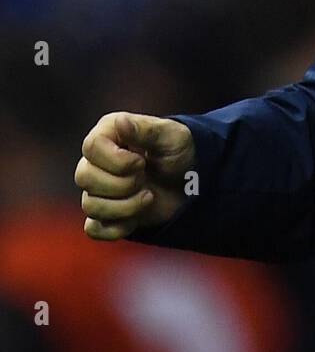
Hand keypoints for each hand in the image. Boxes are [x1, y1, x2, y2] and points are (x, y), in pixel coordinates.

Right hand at [76, 113, 194, 240]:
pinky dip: (117, 228)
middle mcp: (96, 161)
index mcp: (108, 134)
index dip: (116, 160)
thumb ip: (146, 130)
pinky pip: (93, 229)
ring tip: (148, 197)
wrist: (192, 182)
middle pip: (85, 177)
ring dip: (125, 206)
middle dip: (123, 184)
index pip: (91, 147)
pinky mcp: (104, 215)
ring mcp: (97, 189)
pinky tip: (137, 218)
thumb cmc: (180, 152)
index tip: (141, 162)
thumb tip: (120, 122)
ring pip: (90, 205)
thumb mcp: (171, 137)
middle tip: (145, 179)